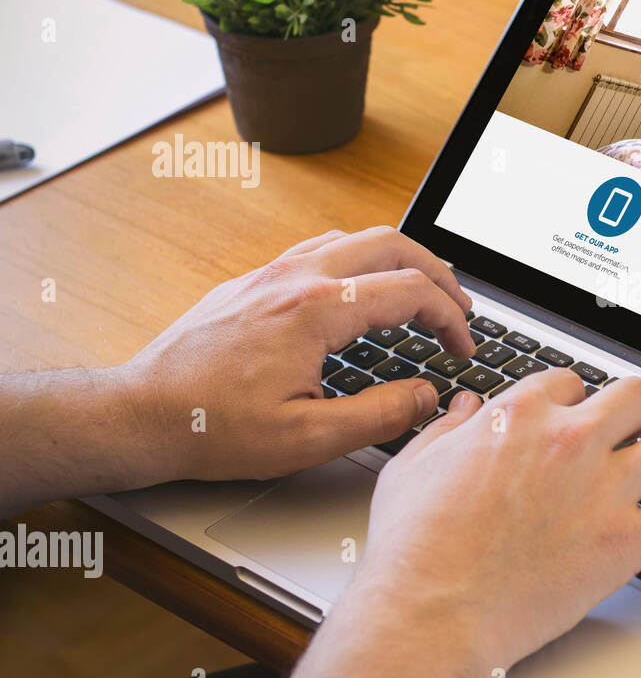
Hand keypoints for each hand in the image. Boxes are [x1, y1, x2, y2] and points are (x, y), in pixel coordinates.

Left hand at [117, 226, 475, 483]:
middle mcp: (296, 277)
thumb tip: (426, 396)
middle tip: (460, 309)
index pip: (411, 292)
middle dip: (439, 274)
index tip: (462, 349)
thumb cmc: (213, 428)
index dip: (451, 319)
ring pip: (357, 238)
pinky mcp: (256, 280)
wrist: (141, 413)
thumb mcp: (307, 439)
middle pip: (392, 244)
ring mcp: (273, 272)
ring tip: (424, 294)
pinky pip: (324, 248)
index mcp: (316, 310)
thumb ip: (378, 415)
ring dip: (401, 261)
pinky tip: (365, 291)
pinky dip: (363, 261)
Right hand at [255, 370, 640, 677]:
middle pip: (637, 396)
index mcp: (519, 415)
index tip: (570, 423)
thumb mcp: (412, 467)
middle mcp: (570, 440)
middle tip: (628, 437)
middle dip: (634, 414)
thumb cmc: (414, 547)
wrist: (433, 612)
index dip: (570, 403)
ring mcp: (604, 488)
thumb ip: (445, 430)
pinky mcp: (628, 540)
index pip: (570, 382)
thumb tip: (463, 407)